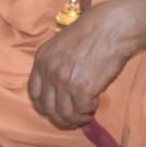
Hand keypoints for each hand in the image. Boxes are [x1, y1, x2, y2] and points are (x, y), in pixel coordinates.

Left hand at [27, 1, 134, 128]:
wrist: (111, 27)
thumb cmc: (92, 32)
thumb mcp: (61, 44)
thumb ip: (54, 64)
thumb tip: (57, 89)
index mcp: (41, 59)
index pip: (34, 93)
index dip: (44, 106)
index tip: (56, 110)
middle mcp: (49, 70)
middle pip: (47, 108)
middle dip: (60, 118)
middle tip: (73, 119)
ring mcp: (64, 80)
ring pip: (64, 113)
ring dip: (76, 118)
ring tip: (86, 114)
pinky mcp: (82, 87)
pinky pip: (82, 109)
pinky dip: (89, 109)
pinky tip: (96, 102)